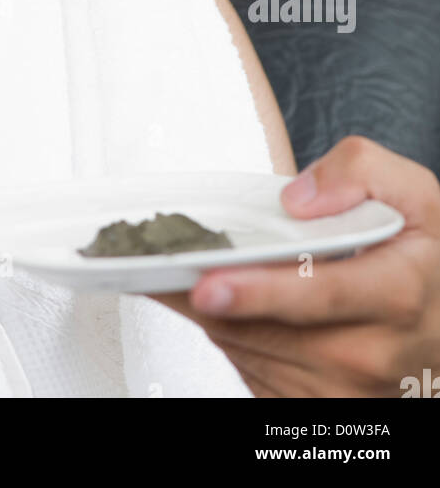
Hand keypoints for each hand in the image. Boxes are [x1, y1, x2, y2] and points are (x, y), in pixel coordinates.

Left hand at [146, 136, 439, 396]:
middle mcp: (368, 353)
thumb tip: (300, 198)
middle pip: (263, 325)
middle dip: (209, 292)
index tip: (211, 284)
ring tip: (202, 270)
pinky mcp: (312, 408)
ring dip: (215, 309)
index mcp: (396, 293)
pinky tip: (236, 302)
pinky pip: (248, 368)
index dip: (260, 289)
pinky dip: (231, 332)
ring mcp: (340, 391)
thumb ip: (361, 171)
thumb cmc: (424, 263)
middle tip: (167, 261)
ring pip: (245, 346)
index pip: (319, 294)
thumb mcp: (416, 197)